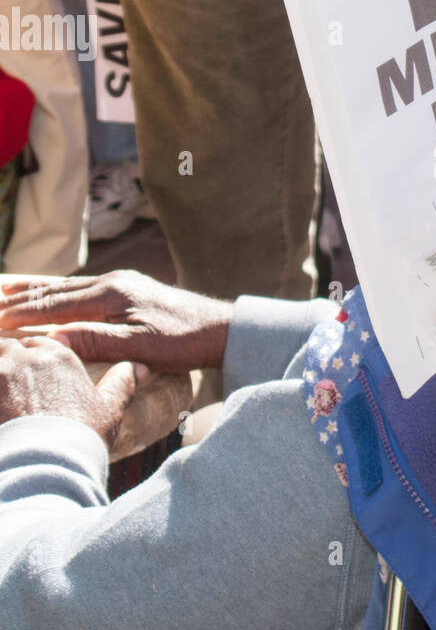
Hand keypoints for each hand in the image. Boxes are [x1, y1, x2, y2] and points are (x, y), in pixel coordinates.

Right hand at [0, 270, 231, 373]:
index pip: (55, 304)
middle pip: (55, 290)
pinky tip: (48, 293)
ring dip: (34, 290)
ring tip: (4, 290)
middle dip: (19, 297)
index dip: (21, 313)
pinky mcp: (128, 289)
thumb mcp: (139, 347)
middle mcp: (113, 282)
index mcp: (112, 294)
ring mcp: (121, 283)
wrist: (220, 328)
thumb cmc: (183, 342)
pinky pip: (83, 289)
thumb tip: (52, 337)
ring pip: (67, 286)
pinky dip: (57, 292)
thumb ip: (96, 340)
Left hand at [0, 336, 142, 449]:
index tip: (28, 373)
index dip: (31, 356)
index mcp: (58, 356)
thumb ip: (121, 383)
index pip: (37, 343)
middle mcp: (26, 357)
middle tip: (11, 388)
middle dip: (7, 361)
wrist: (47, 464)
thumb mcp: (108, 409)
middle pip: (7, 346)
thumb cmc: (79, 437)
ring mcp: (0, 373)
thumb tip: (138, 367)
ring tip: (3, 396)